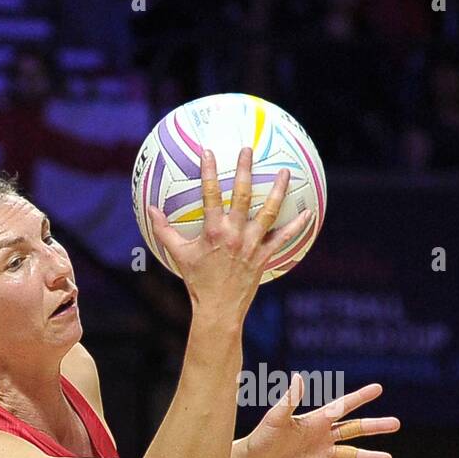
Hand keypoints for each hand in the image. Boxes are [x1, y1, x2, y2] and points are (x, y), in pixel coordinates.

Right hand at [146, 146, 313, 312]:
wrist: (218, 308)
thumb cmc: (197, 281)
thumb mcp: (178, 254)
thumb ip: (164, 230)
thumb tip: (149, 209)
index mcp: (213, 231)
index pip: (209, 195)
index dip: (208, 171)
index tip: (208, 151)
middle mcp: (234, 234)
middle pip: (241, 195)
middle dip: (244, 170)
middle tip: (248, 150)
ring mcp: (251, 245)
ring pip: (268, 212)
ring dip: (277, 191)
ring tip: (285, 172)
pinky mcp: (264, 256)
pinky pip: (283, 238)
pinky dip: (297, 226)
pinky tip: (308, 212)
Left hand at [238, 373, 398, 457]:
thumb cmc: (262, 436)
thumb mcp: (277, 418)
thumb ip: (290, 400)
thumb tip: (299, 378)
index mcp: (316, 420)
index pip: (343, 406)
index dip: (360, 397)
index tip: (378, 388)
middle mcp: (321, 435)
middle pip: (354, 429)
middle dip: (375, 426)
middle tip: (396, 423)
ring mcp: (320, 453)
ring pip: (350, 454)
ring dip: (369, 457)